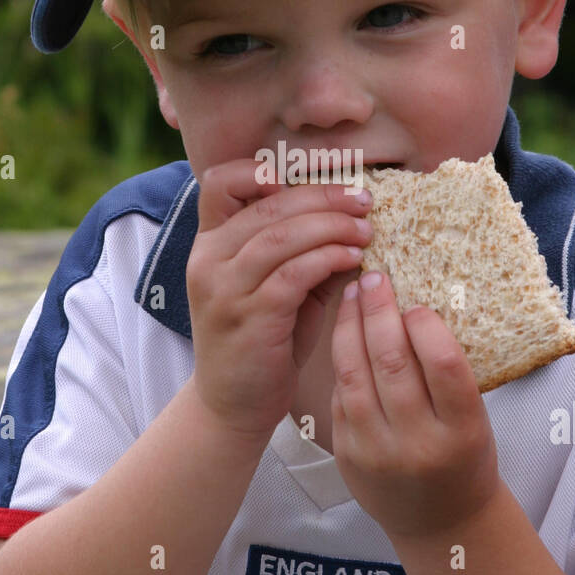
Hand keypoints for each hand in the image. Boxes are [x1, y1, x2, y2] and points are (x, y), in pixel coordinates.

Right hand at [186, 161, 373, 446]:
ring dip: (331, 226)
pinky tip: (353, 257)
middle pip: (268, 205)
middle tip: (363, 200)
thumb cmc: (262, 340)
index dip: (260, 170)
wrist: (233, 405)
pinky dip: (327, 258)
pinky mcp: (248, 317)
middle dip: (323, 196)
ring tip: (366, 229)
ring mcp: (223, 288)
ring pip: (281, 235)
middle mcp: (208, 259)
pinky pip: (292, 274)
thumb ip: (302, 250)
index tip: (308, 177)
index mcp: (210, 243)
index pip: (219, 182)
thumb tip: (354, 214)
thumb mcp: (277, 285)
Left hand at [330, 270, 499, 539]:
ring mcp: (377, 452)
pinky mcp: (347, 454)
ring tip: (353, 294)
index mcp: (462, 432)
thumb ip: (447, 374)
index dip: (427, 326)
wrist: (439, 522)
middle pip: (392, 363)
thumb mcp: (474, 419)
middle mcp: (418, 444)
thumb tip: (415, 305)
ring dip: (351, 327)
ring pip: (355, 374)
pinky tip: (345, 332)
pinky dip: (342, 358)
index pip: (444, 366)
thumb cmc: (464, 457)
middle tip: (375, 277)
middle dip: (380, 312)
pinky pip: (341, 394)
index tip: (417, 302)